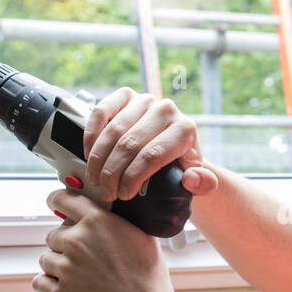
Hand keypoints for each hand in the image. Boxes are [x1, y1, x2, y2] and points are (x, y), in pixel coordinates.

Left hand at [33, 189, 180, 291]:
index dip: (56, 201)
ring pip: (45, 258)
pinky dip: (48, 285)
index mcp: (97, 222)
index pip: (62, 198)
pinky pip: (39, 282)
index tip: (54, 204)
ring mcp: (66, 267)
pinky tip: (65, 287)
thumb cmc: (147, 279)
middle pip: (53, 235)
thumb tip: (109, 215)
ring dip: (57, 266)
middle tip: (83, 258)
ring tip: (79, 276)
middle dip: (64, 245)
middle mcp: (77, 241)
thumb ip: (118, 222)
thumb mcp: (141, 237)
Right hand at [83, 87, 220, 203]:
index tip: (123, 195)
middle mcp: (166, 110)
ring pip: (113, 130)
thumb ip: (202, 184)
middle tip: (106, 192)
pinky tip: (89, 155)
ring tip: (95, 179)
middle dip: (113, 173)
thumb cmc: (183, 166)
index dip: (133, 177)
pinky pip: (101, 111)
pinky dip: (91, 134)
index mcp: (184, 129)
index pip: (152, 155)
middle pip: (130, 144)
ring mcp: (144, 101)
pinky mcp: (125, 96)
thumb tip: (192, 180)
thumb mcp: (198, 181)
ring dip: (99, 158)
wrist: (174, 148)